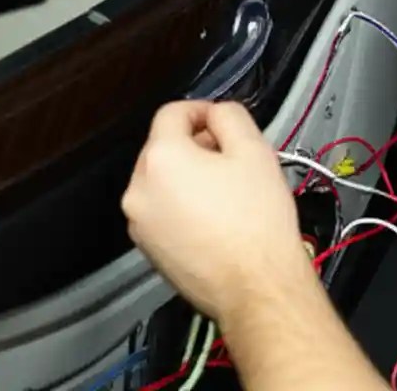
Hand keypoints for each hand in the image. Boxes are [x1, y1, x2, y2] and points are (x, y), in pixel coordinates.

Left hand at [121, 101, 311, 319]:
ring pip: (163, 181)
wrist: (256, 287)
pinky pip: (163, 211)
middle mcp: (139, 189)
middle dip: (196, 146)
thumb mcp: (254, 151)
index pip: (172, 113)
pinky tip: (217, 219)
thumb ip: (230, 116)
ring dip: (190, 177)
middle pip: (164, 148)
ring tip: (228, 194)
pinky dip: (184, 207)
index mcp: (162, 159)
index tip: (220, 121)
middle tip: (232, 159)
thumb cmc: (256, 226)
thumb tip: (217, 114)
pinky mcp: (148, 248)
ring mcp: (140, 222)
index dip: (202, 110)